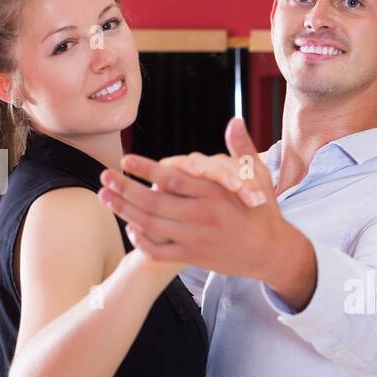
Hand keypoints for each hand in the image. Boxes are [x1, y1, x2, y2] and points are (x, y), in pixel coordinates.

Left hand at [97, 117, 317, 308]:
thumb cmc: (262, 210)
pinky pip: (158, 250)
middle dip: (124, 188)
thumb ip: (242, 148)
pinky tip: (130, 227)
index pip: (172, 177)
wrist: (271, 252)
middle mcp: (202, 215)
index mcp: (215, 192)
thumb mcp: (258, 175)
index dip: (145, 168)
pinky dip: (140, 240)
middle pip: (153, 201)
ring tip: (105, 197)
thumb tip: (235, 120)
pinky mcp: (193, 257)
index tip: (126, 160)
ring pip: (150, 225)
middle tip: (105, 177)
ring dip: (124, 210)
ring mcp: (196, 238)